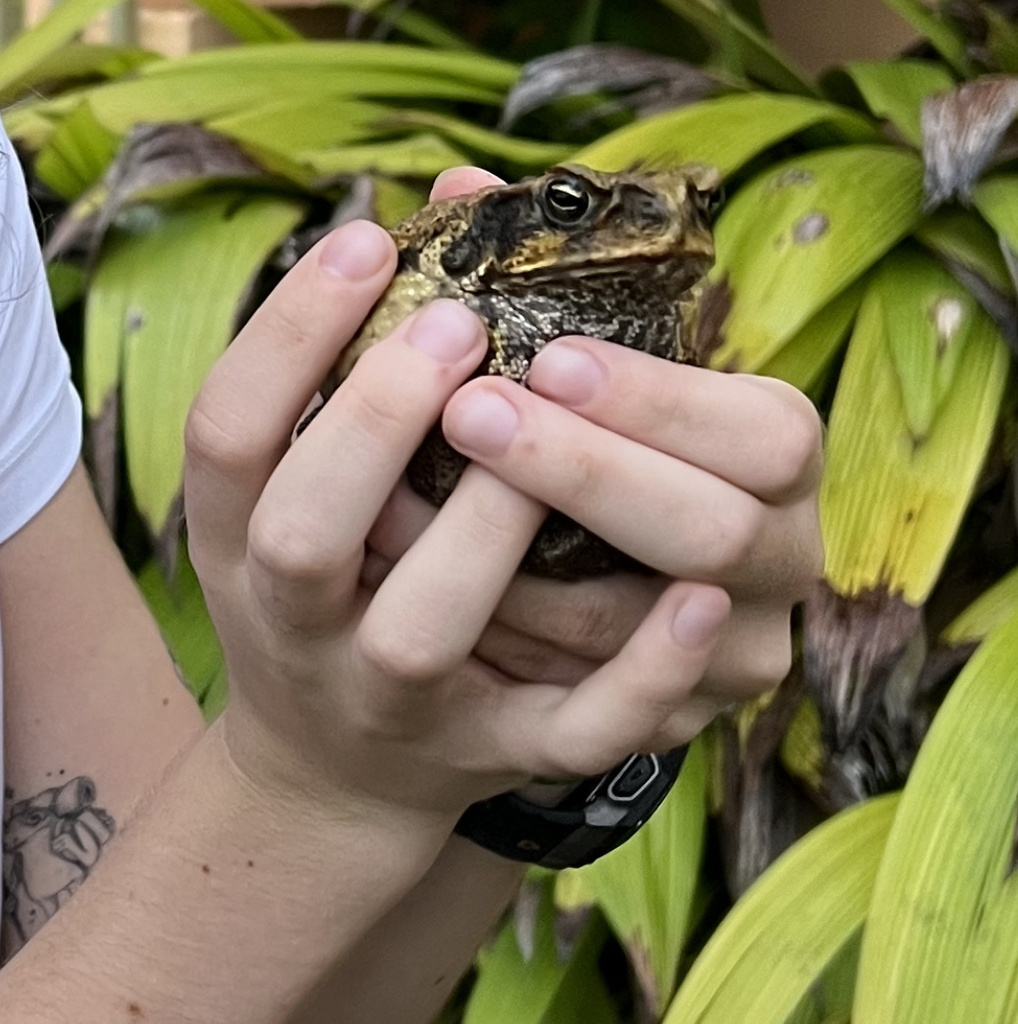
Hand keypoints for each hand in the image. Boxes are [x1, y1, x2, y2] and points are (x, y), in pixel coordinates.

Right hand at [183, 207, 731, 825]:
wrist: (340, 768)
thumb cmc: (333, 597)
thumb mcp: (305, 495)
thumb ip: (359, 371)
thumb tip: (461, 197)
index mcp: (245, 546)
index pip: (224, 435)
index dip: (285, 333)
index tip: (367, 238)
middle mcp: (304, 629)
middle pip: (303, 534)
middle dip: (373, 419)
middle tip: (460, 323)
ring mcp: (401, 702)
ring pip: (425, 630)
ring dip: (486, 525)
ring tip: (545, 415)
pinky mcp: (503, 753)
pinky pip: (571, 736)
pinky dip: (637, 674)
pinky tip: (698, 596)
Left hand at [368, 168, 823, 735]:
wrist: (601, 609)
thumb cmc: (599, 465)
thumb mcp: (605, 390)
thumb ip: (554, 299)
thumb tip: (454, 188)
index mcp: (774, 463)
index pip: (767, 433)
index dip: (662, 399)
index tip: (549, 356)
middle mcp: (771, 565)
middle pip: (718, 531)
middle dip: (589, 470)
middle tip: (470, 409)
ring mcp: (725, 658)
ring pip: (637, 631)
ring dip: (523, 569)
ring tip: (398, 504)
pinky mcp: (652, 732)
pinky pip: (610, 725)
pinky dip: (523, 660)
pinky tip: (461, 609)